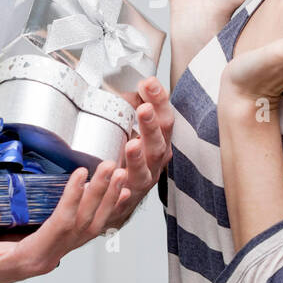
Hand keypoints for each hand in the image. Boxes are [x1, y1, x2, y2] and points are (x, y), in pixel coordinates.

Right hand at [0, 161, 128, 282]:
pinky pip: (82, 229)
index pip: (60, 225)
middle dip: (99, 195)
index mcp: (29, 258)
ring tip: (120, 175)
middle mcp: (47, 258)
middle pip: (82, 225)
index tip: (81, 174)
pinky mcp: (51, 247)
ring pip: (88, 228)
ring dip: (105, 202)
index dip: (72, 199)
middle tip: (111, 167)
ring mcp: (52, 254)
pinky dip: (99, 211)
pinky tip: (112, 195)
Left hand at [107, 75, 173, 226]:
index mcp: (159, 141)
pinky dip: (123, 189)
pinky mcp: (126, 199)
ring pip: (144, 171)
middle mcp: (155, 161)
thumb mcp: (130, 127)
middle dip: (151, 125)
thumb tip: (133, 82)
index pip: (165, 118)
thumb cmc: (127, 159)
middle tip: (143, 109)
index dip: (159, 100)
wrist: (118, 200)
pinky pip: (125, 196)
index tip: (149, 83)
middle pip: (158, 143)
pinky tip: (117, 178)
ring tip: (131, 145)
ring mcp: (142, 181)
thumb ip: (131, 106)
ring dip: (138, 158)